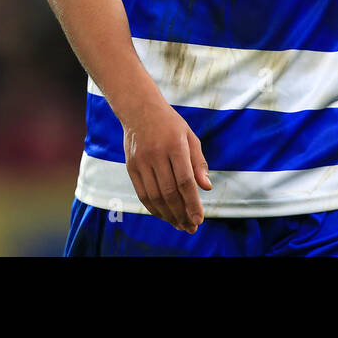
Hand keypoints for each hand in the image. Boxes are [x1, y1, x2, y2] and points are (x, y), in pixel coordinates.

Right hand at [119, 96, 212, 232]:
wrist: (139, 109)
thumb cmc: (170, 124)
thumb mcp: (190, 137)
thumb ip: (199, 163)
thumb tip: (206, 188)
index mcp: (175, 145)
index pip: (185, 181)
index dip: (192, 203)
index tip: (200, 219)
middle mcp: (157, 154)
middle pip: (169, 192)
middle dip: (182, 214)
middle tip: (191, 227)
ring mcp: (141, 161)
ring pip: (155, 196)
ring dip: (168, 215)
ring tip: (180, 225)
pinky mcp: (131, 166)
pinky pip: (142, 194)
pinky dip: (154, 208)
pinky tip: (164, 215)